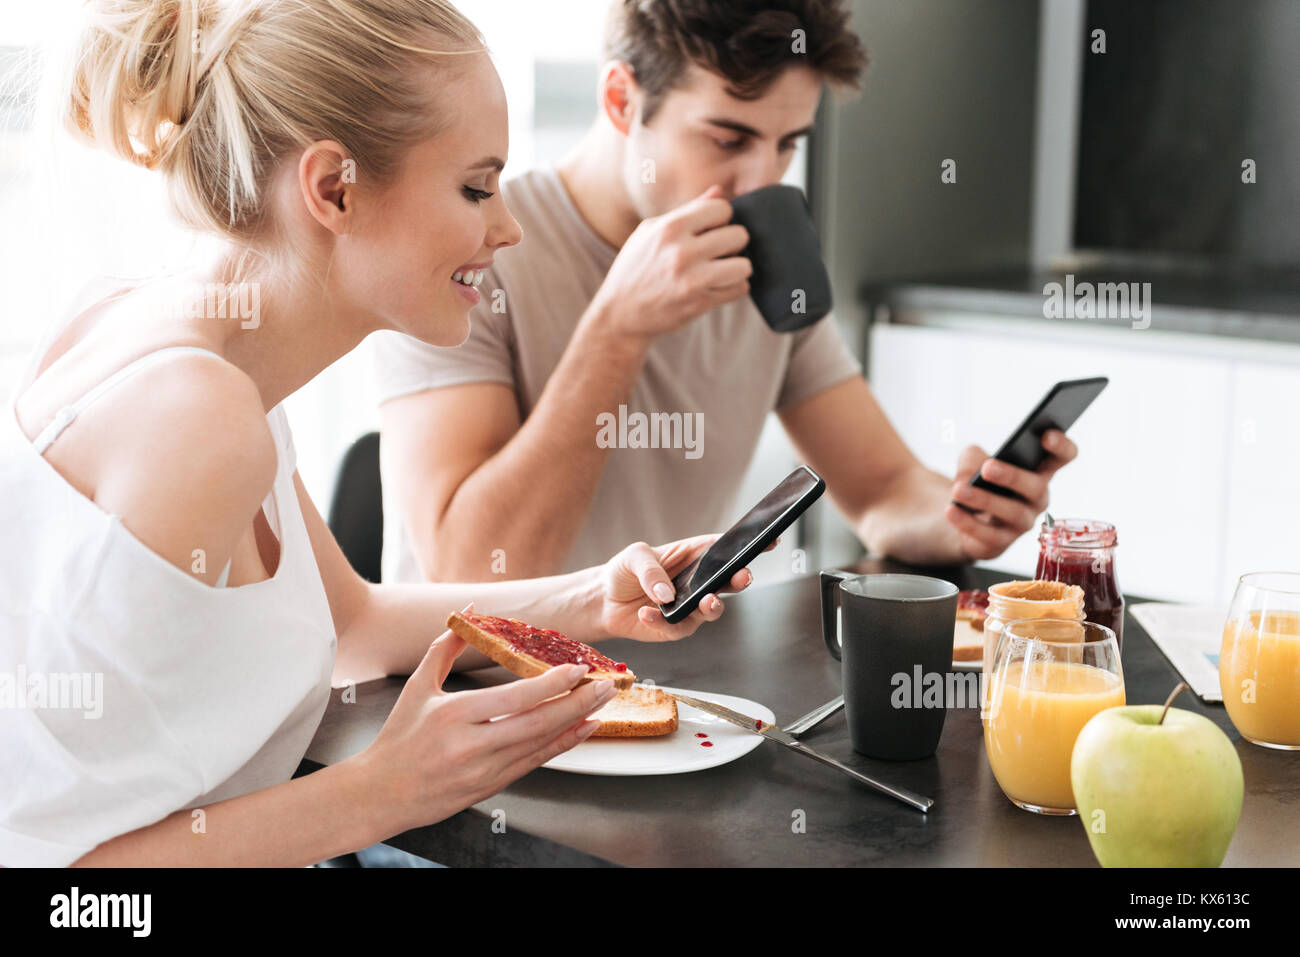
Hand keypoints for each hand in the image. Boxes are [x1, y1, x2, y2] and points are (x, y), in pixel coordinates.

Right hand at [359, 606, 618, 833]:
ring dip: (576, 722)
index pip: (515, 698)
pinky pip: (535, 762)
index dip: (551, 685)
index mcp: (455, 715)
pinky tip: (582, 729)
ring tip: (602, 702)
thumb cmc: (400, 737)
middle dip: (577, 702)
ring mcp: (484, 770)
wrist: (382, 792)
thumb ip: (445, 647)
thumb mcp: (417, 686)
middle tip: (607, 684)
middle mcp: (473, 745)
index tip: (578, 668)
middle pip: (537, 723)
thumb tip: (470, 610)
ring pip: (541, 745)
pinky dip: (562, 745)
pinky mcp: (491, 787)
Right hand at [590, 185, 750, 341]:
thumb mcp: (651, 232)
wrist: (619, 314)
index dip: (720, 219)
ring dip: (737, 268)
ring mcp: (692, 280)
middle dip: (732, 244)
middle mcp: (682, 252)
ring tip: (722, 270)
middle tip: (718, 253)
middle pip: (739, 235)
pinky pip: (740, 289)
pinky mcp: (700, 303)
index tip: (710, 231)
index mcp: (670, 227)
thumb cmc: (635, 267)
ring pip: (744, 265)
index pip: (722, 208)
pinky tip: (717, 287)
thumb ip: (688, 211)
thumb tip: (720, 192)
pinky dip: (733, 288)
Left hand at [595, 534, 766, 641]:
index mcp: (694, 556)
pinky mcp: (675, 628)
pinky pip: (677, 627)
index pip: (725, 549)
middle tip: (742, 577)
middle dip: (739, 579)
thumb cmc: (624, 571)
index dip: (747, 546)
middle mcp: (697, 583)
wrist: (603, 601)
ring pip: (712, 610)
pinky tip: (647, 613)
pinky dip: (662, 621)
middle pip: (727, 582)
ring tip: (706, 601)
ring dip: (712, 606)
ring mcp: (689, 607)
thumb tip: (667, 593)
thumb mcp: (634, 556)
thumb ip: (651, 570)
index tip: (767, 542)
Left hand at [944, 429, 1077, 560]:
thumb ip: (972, 457)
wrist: (962, 516)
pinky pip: (988, 535)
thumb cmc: (978, 481)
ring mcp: (1022, 523)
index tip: (1046, 436)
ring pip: (1012, 512)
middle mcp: (1037, 498)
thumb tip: (971, 473)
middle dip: (1012, 476)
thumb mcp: (971, 460)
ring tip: (959, 490)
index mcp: (1038, 471)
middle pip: (1036, 487)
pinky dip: (968, 522)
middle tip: (988, 467)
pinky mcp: (1000, 543)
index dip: (1061, 446)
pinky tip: (951, 510)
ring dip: (984, 500)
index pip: (1063, 457)